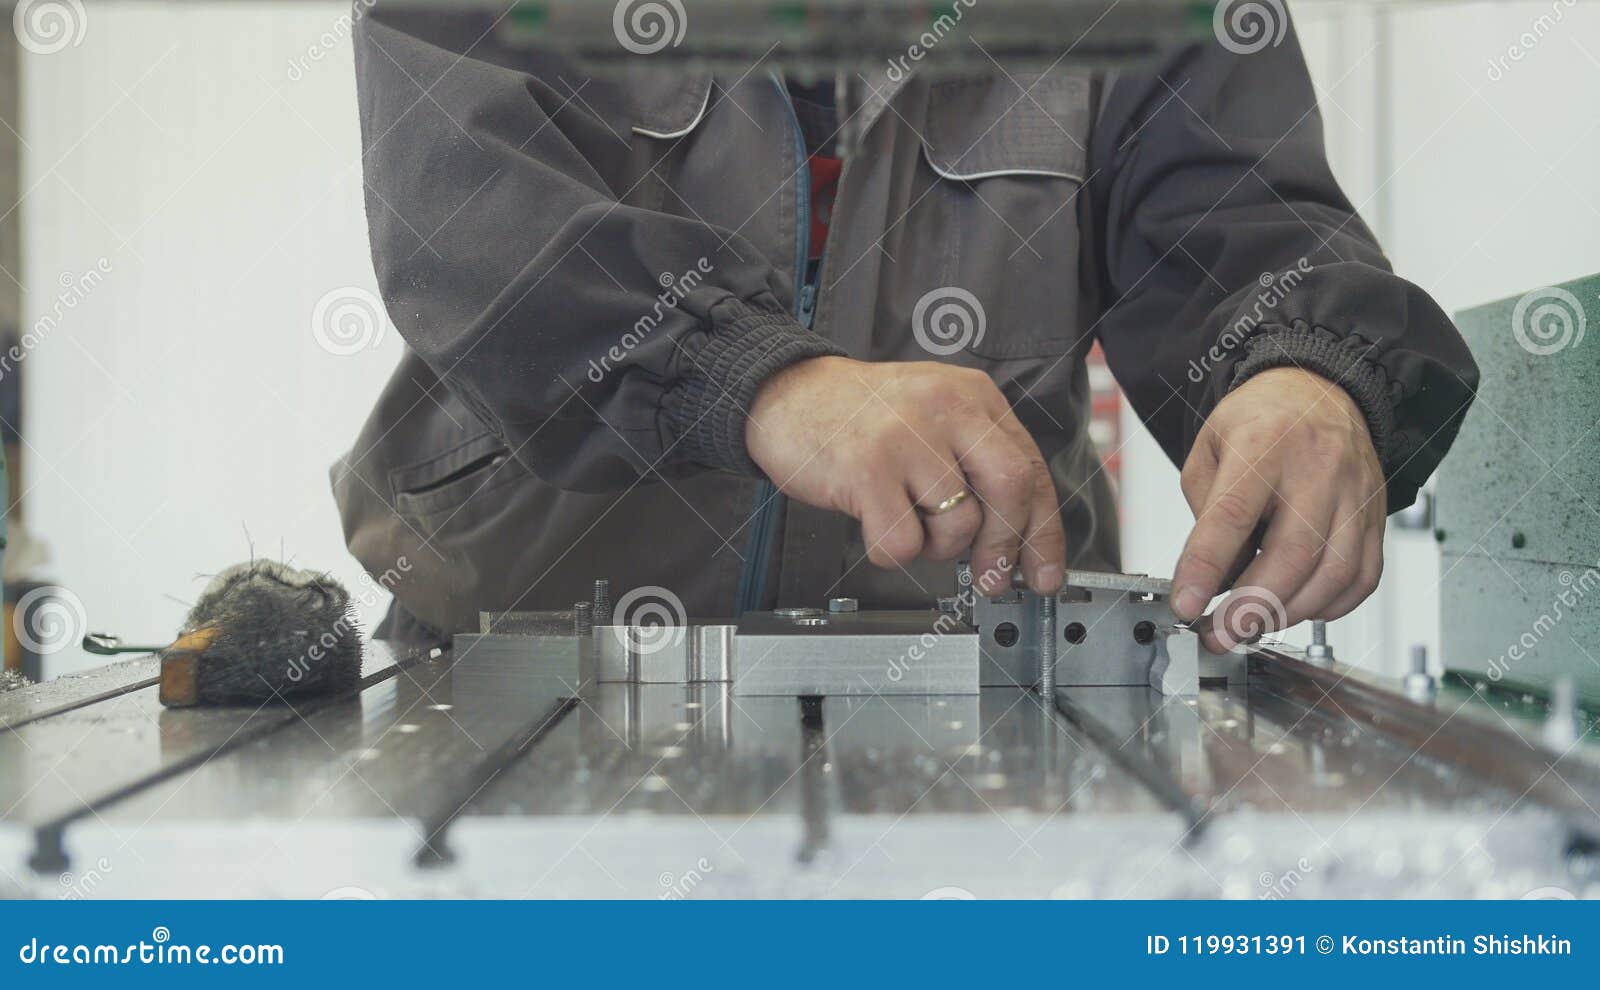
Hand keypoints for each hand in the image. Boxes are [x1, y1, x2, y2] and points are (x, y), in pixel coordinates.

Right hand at [746, 356, 1064, 594]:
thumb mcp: (932, 413)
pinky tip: (873, 525)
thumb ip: (973, 458)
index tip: (1043, 572)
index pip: (1029, 468)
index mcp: (972, 396)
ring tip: (906, 524)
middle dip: (1004, 547)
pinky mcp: (868, 469)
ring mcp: (907, 438)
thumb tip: (1013, 535)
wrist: (784, 393)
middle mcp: (946, 409)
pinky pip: (903, 542)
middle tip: (989, 577)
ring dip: (935, 547)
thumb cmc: (858, 414)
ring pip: (957, 523)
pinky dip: (891, 552)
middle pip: (1010, 490)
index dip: (1043, 530)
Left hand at [1171, 367, 1385, 651]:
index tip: (1187, 605)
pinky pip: (1363, 577)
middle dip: (1252, 607)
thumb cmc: (1261, 421)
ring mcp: (1355, 494)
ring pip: (1333, 572)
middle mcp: (1318, 469)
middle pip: (1292, 553)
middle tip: (1221, 633)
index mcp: (1264, 445)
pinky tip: (1298, 607)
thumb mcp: (1211, 448)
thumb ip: (1206, 510)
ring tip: (1254, 624)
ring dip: (1289, 612)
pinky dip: (1330, 606)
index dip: (1208, 567)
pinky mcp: (1377, 516)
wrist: (1321, 389)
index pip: (1233, 514)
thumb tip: (1212, 577)